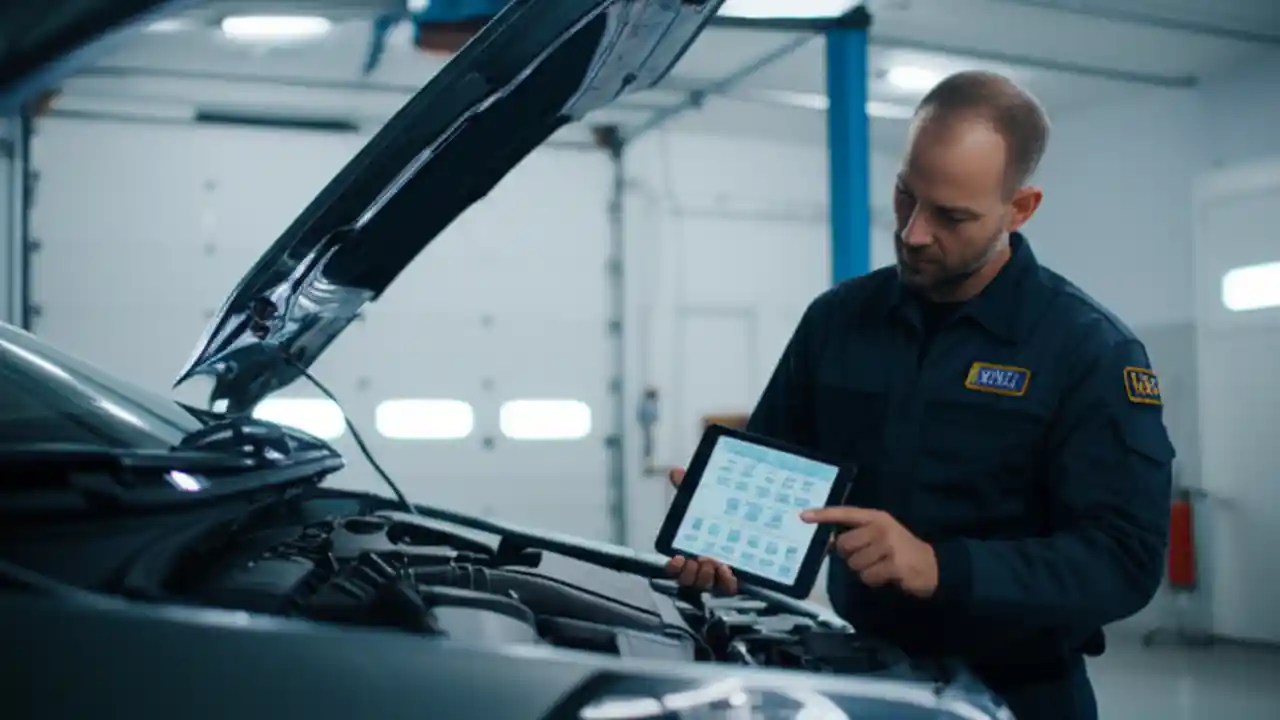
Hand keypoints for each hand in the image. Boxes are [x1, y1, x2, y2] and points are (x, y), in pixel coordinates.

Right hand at [663, 468, 738, 594]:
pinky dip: (727, 581)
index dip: (674, 568)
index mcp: (693, 549)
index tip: (678, 558)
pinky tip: (729, 570)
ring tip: (714, 563)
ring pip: (708, 586)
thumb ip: (690, 489)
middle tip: (699, 559)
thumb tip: (676, 472)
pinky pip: (729, 589)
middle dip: (692, 573)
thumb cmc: (726, 515)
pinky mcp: (739, 578)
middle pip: (691, 580)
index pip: (677, 566)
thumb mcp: (705, 500)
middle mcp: (705, 565)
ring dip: (708, 577)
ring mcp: (721, 574)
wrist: (760, 523)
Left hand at [801, 507, 937, 598]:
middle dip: (850, 556)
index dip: (823, 515)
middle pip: (844, 545)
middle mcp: (880, 528)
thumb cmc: (901, 549)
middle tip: (867, 557)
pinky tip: (887, 575)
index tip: (803, 516)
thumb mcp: (882, 533)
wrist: (932, 566)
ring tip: (880, 566)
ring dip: (863, 570)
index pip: (845, 513)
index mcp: (876, 517)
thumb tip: (831, 542)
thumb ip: (859, 534)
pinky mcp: (893, 565)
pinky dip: (873, 581)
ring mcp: (888, 546)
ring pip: (854, 564)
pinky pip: (867, 577)